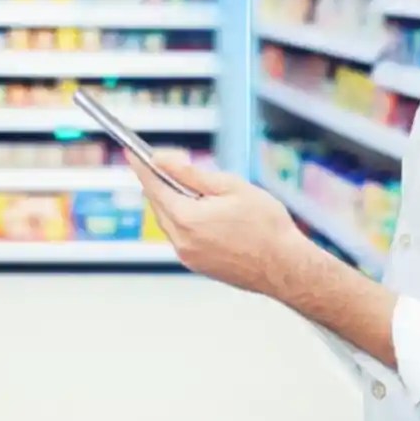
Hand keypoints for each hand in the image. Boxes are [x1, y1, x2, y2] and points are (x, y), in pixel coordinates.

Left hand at [128, 149, 311, 298]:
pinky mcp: (197, 265)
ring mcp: (188, 256)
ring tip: (198, 189)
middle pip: (158, 204)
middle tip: (168, 164)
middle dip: (160, 182)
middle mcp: (181, 240)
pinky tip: (205, 212)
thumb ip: (190, 173)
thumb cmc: (267, 227)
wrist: (287, 267)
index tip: (132, 153)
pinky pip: (180, 235)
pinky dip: (184, 219)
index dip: (142, 166)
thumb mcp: (231, 187)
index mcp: (187, 218)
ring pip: (169, 220)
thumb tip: (161, 160)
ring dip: (174, 201)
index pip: (154, 186)